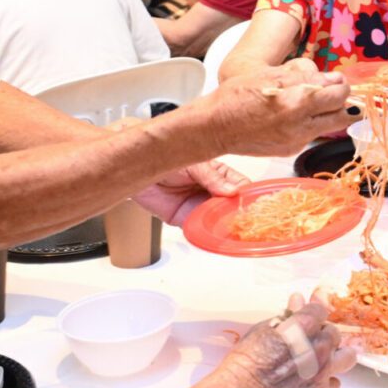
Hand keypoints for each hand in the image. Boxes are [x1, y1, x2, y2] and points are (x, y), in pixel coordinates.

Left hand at [132, 157, 251, 220]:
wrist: (136, 166)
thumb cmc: (165, 155)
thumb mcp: (194, 163)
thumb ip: (212, 177)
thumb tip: (231, 191)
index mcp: (219, 174)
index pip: (241, 186)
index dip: (247, 195)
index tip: (251, 203)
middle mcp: (212, 191)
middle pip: (232, 206)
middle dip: (237, 213)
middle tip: (242, 218)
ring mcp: (199, 206)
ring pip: (218, 219)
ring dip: (224, 224)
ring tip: (229, 227)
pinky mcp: (185, 219)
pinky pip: (200, 228)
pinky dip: (206, 232)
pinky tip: (211, 231)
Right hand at [194, 64, 352, 157]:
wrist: (216, 126)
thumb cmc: (238, 95)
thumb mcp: (272, 75)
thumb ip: (307, 77)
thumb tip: (335, 80)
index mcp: (297, 102)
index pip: (338, 94)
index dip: (340, 85)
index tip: (335, 81)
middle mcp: (300, 125)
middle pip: (343, 115)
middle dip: (341, 102)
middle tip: (332, 93)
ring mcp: (297, 141)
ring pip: (330, 127)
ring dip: (329, 114)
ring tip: (313, 104)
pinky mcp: (291, 150)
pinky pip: (312, 135)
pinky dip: (311, 124)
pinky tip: (294, 117)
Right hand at [212, 299, 354, 387]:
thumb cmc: (245, 361)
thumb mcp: (263, 330)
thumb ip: (286, 316)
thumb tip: (298, 300)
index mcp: (304, 326)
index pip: (320, 310)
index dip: (311, 314)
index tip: (303, 320)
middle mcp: (319, 347)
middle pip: (333, 333)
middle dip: (321, 334)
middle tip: (306, 342)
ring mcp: (323, 372)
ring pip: (347, 356)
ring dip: (336, 354)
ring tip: (321, 358)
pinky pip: (335, 383)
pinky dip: (326, 380)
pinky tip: (312, 380)